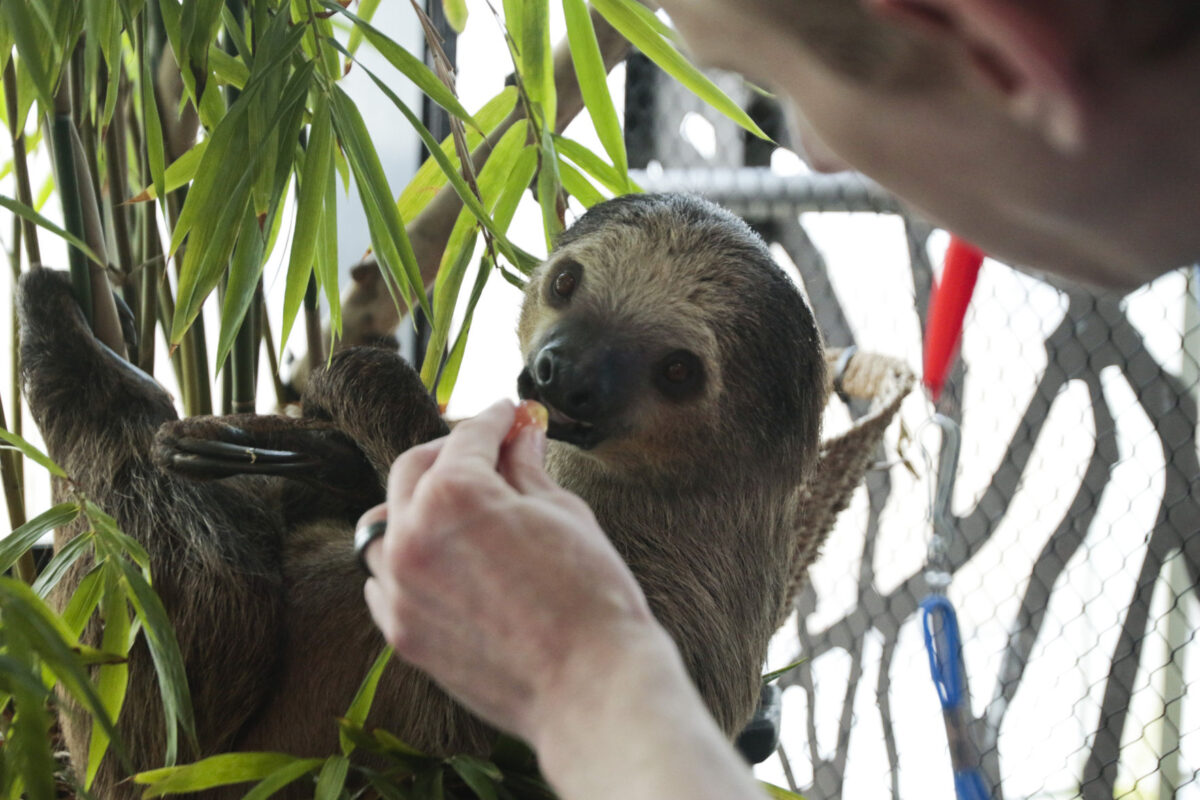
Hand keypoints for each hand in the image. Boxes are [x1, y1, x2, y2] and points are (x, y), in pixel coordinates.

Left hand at [357, 399, 657, 743]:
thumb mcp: (563, 512)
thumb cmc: (589, 596)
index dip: (494, 418)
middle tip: (488, 450)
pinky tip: (441, 560)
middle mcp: (410, 536)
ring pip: (382, 526)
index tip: (509, 415)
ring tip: (458, 507)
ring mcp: (398, 589)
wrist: (591, 683)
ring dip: (415, 506)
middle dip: (449, 452)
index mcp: (453, 495)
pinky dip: (403, 561)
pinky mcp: (402, 632)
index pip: (467, 437)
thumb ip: (527, 468)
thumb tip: (522, 436)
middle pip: (412, 470)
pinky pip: (381, 582)